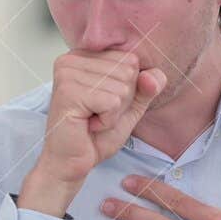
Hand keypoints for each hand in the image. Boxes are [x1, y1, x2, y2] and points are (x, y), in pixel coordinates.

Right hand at [17, 50, 166, 218]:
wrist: (71, 163)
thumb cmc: (95, 135)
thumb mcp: (129, 107)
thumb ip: (146, 88)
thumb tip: (153, 76)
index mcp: (83, 56)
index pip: (130, 59)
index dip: (127, 89)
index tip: (102, 103)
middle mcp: (70, 59)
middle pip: (127, 71)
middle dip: (121, 101)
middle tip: (96, 114)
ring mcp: (67, 74)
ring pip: (122, 88)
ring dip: (114, 113)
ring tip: (91, 119)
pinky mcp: (69, 92)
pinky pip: (112, 103)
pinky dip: (108, 121)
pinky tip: (88, 125)